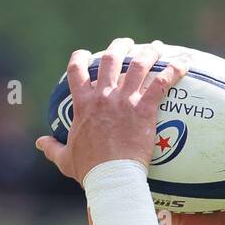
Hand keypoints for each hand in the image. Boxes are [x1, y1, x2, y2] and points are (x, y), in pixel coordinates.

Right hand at [35, 38, 188, 185]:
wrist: (111, 179)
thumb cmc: (89, 171)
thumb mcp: (66, 159)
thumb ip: (52, 148)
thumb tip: (39, 143)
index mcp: (83, 104)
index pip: (76, 70)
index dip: (80, 58)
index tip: (87, 55)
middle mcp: (103, 96)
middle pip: (110, 58)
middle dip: (120, 46)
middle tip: (128, 45)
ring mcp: (124, 100)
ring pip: (138, 63)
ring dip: (149, 51)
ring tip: (157, 47)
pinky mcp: (144, 108)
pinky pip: (162, 82)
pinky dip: (175, 69)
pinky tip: (185, 63)